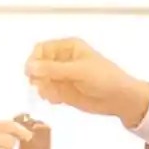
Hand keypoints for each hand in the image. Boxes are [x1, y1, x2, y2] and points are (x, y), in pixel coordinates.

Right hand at [24, 37, 148, 126]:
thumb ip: (53, 69)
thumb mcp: (78, 70)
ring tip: (54, 95)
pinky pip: (48, 92)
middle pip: (38, 65)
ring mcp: (62, 76)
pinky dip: (49, 96)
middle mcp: (62, 60)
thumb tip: (29, 67)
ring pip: (41, 80)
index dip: (34, 60)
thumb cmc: (103, 78)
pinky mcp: (64, 91)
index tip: (31, 74)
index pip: (41, 49)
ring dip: (43, 88)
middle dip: (38, 77)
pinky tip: (58, 100)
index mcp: (67, 47)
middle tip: (43, 87)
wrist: (119, 98)